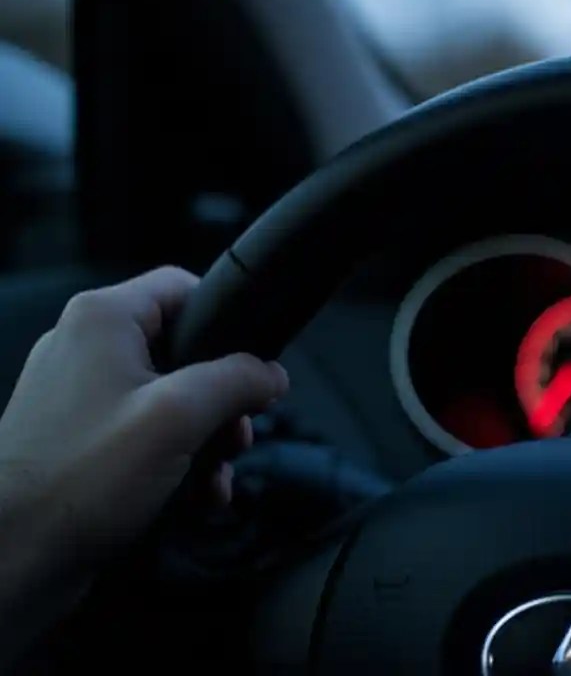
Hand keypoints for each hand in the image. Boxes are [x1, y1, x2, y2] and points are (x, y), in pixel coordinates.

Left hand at [0, 267, 288, 661]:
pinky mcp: (81, 440)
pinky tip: (195, 496)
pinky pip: (147, 435)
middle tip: (236, 436)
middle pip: (186, 351)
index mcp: (103, 320)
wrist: (11, 557)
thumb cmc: (81, 479)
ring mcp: (80, 396)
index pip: (184, 287)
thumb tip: (272, 373)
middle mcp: (86, 348)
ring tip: (215, 477)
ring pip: (173, 399)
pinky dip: (179, 461)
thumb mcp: (179, 416)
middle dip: (223, 400)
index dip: (229, 321)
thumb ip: (236, 381)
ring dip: (207, 439)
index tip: (254, 366)